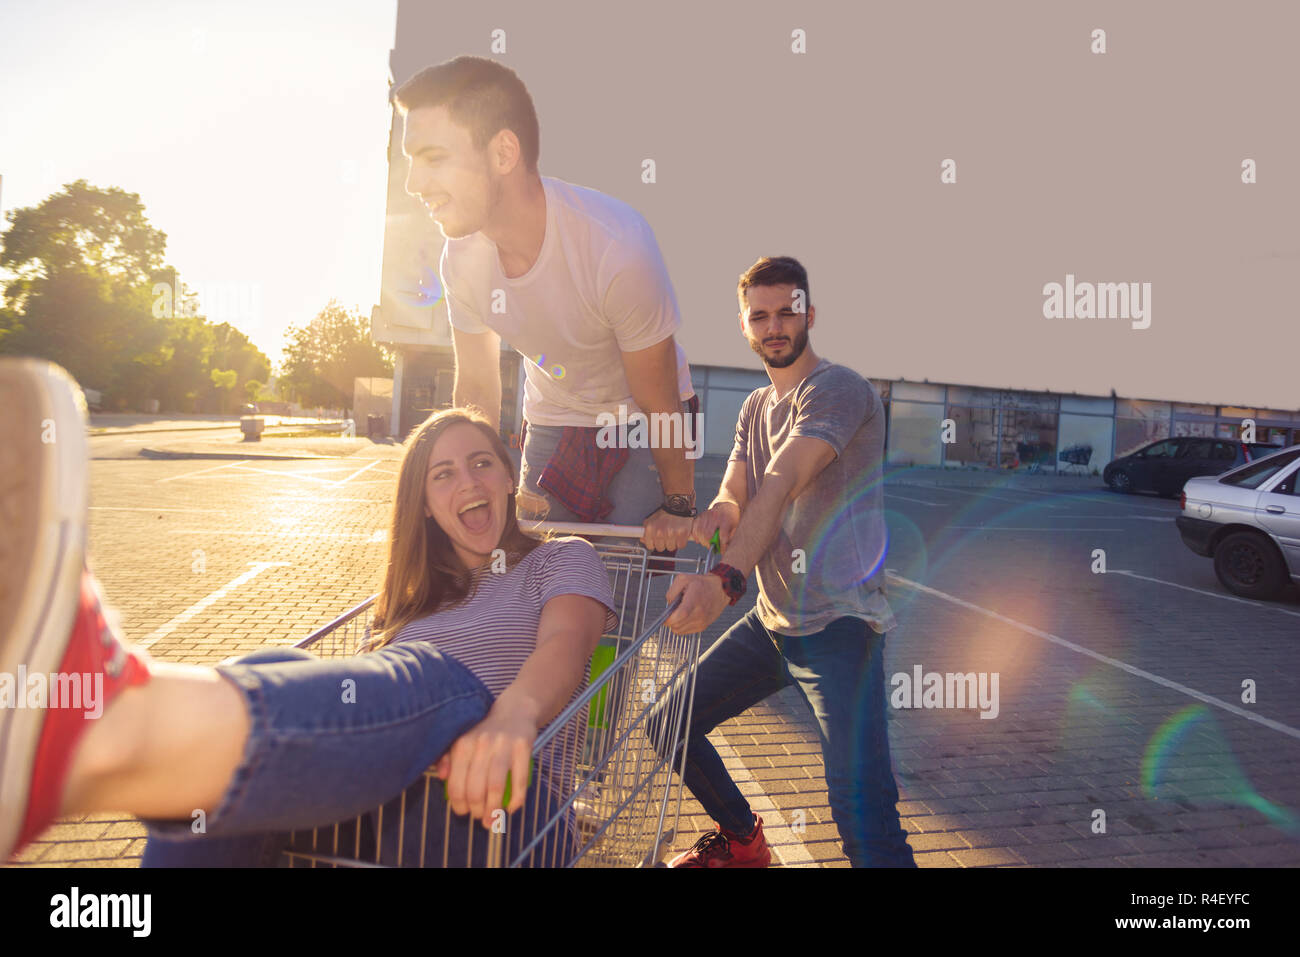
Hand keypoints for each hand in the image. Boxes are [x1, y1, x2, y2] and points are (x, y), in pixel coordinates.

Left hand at [436, 702, 535, 827]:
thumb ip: (448, 758)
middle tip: (479, 817)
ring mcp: (504, 745)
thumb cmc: (485, 731)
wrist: (515, 710)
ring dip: (493, 809)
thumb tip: (442, 778)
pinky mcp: (523, 746)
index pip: (456, 783)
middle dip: (476, 810)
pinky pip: (520, 780)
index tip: (463, 812)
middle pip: (476, 788)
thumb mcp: (462, 738)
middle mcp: (481, 743)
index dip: (458, 804)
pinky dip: (517, 799)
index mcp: (463, 744)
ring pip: (496, 786)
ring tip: (492, 820)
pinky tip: (512, 808)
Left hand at [641, 508, 692, 552]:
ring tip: (674, 534)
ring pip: (671, 548)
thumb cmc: (665, 513)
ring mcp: (671, 534)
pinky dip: (681, 542)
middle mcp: (660, 532)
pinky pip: (680, 545)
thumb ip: (645, 530)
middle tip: (667, 536)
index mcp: (650, 529)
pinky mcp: (682, 534)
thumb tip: (642, 540)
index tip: (657, 541)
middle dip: (664, 543)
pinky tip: (680, 535)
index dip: (654, 544)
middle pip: (661, 548)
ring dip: (673, 543)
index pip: (650, 546)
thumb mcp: (651, 520)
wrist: (678, 505)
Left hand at [665, 573, 729, 634]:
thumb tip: (668, 604)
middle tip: (674, 610)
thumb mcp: (684, 579)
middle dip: (671, 619)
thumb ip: (672, 591)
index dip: (669, 619)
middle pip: (677, 625)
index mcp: (694, 600)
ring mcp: (701, 621)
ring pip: (679, 630)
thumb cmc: (702, 584)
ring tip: (681, 612)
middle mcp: (699, 613)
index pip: (679, 616)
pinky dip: (682, 625)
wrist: (720, 590)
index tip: (665, 616)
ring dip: (676, 623)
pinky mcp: (703, 626)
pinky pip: (685, 631)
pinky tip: (686, 616)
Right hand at [691, 502, 739, 550]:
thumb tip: (725, 548)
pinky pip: (695, 528)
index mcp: (726, 520)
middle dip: (710, 544)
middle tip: (712, 547)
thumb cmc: (731, 517)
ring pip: (700, 532)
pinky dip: (696, 535)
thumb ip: (731, 537)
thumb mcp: (736, 526)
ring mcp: (706, 516)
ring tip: (707, 543)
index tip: (722, 550)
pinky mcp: (700, 516)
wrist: (726, 505)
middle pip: (708, 535)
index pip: (722, 535)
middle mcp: (715, 517)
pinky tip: (700, 538)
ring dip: (703, 541)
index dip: (722, 545)